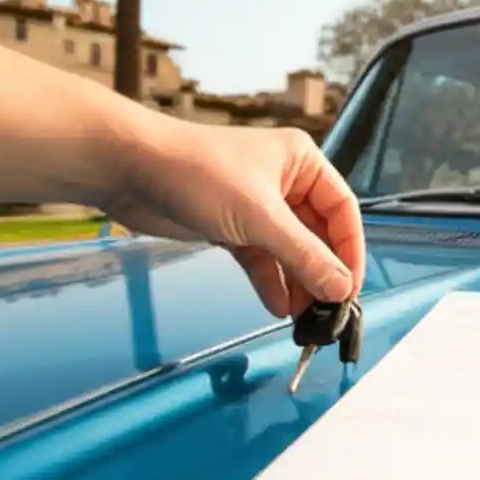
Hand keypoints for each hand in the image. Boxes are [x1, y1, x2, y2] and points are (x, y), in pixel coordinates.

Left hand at [102, 121, 363, 317]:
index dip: (349, 251)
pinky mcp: (231, 226)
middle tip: (327, 311)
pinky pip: (262, 258)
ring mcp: (257, 205)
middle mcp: (284, 181)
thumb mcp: (260, 217)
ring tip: (303, 318)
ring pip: (289, 250)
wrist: (129, 169)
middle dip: (322, 272)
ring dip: (297, 282)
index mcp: (301, 162)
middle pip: (318, 234)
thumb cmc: (196, 173)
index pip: (342, 210)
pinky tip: (277, 306)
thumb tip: (340, 288)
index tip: (349, 289)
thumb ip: (304, 256)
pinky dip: (270, 280)